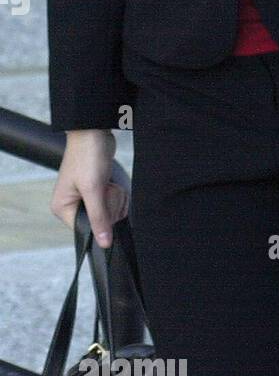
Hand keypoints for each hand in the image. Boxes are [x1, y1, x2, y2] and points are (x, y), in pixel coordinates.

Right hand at [51, 129, 129, 249]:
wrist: (94, 131)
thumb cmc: (87, 156)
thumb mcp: (93, 189)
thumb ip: (99, 217)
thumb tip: (104, 244)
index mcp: (63, 208)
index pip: (86, 230)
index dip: (101, 221)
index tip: (104, 203)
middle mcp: (73, 206)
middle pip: (101, 222)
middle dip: (110, 205)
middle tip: (104, 187)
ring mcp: (87, 199)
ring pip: (111, 212)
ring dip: (115, 197)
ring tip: (107, 182)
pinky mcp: (99, 191)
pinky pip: (114, 202)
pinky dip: (118, 192)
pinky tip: (112, 182)